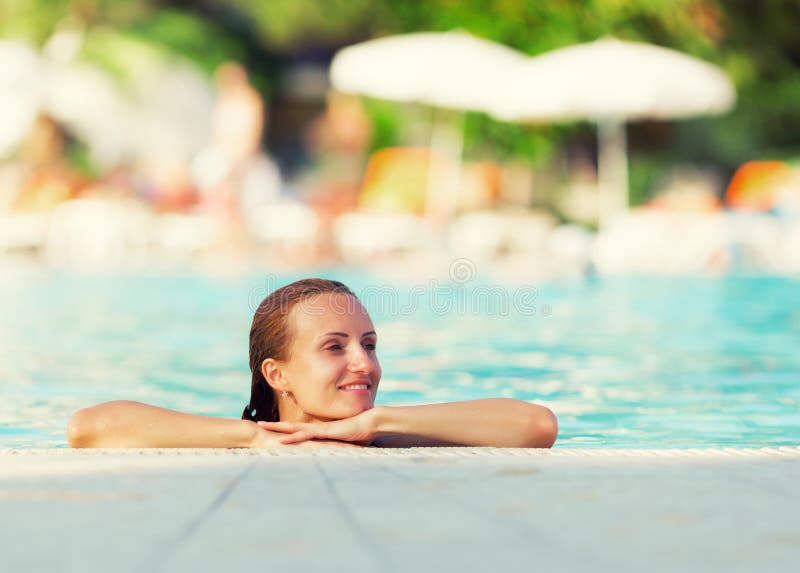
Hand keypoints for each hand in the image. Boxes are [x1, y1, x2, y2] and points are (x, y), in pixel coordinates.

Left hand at [257, 409, 377, 445]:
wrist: (370, 423)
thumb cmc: (361, 433)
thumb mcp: (346, 443)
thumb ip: (339, 447)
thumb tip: (338, 454)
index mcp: (320, 431)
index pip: (299, 429)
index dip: (286, 429)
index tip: (273, 428)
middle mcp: (317, 429)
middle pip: (292, 426)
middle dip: (275, 425)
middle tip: (259, 423)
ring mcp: (320, 430)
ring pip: (294, 429)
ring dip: (278, 428)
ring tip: (263, 426)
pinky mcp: (324, 433)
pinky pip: (305, 435)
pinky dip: (293, 438)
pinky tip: (282, 441)